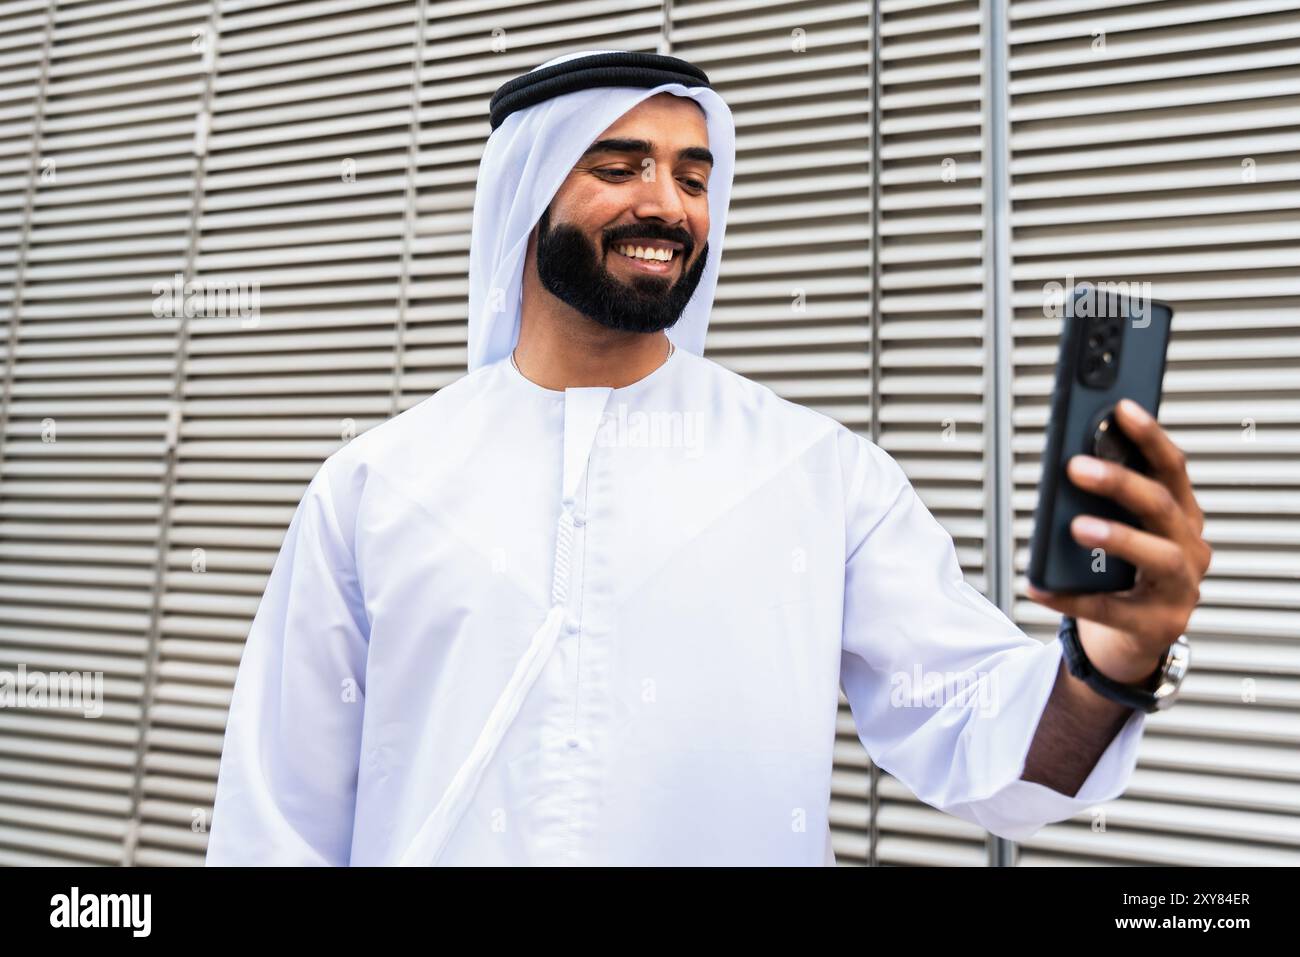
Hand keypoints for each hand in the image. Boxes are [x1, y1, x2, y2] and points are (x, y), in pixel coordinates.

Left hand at [1026, 398, 1211, 685]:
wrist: (1129, 640)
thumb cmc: (1123, 573)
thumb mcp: (1121, 529)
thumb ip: (1106, 499)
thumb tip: (1071, 457)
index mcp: (1182, 516)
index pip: (1172, 469)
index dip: (1149, 437)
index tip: (1122, 407)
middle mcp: (1190, 549)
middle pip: (1162, 506)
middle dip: (1120, 482)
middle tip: (1077, 467)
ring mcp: (1180, 590)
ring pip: (1155, 555)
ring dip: (1116, 535)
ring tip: (1076, 526)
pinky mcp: (1156, 626)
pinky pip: (1108, 609)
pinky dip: (1070, 597)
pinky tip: (1039, 585)